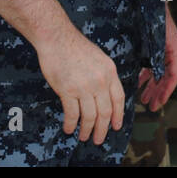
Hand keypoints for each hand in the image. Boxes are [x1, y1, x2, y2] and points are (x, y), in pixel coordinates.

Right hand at [36, 26, 124, 143]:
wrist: (57, 38)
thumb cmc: (75, 46)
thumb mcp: (99, 58)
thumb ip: (105, 75)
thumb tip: (106, 95)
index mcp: (110, 72)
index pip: (118, 99)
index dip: (118, 115)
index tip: (116, 126)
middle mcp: (100, 81)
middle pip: (105, 112)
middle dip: (103, 129)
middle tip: (99, 139)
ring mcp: (84, 86)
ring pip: (90, 116)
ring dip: (87, 130)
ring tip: (84, 137)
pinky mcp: (68, 90)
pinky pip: (72, 113)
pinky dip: (71, 124)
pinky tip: (69, 129)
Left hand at [137, 5, 176, 111]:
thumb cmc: (155, 16)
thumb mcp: (156, 38)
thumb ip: (157, 56)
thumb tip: (155, 76)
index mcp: (175, 50)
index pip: (174, 76)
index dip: (166, 92)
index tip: (158, 103)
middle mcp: (172, 52)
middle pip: (167, 78)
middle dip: (158, 93)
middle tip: (150, 107)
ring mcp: (164, 50)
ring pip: (160, 73)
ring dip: (152, 86)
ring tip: (144, 100)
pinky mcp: (156, 47)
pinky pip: (153, 65)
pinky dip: (147, 75)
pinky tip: (139, 82)